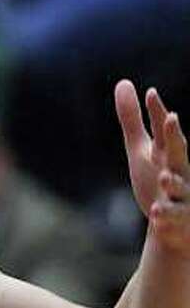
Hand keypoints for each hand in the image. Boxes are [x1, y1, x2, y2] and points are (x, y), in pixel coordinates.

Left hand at [116, 80, 189, 254]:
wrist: (173, 224)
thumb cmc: (159, 180)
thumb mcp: (142, 150)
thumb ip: (133, 120)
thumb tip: (124, 83)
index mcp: (167, 153)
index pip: (164, 130)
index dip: (158, 113)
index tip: (151, 93)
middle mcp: (178, 170)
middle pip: (179, 152)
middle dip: (175, 136)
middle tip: (172, 118)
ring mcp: (182, 195)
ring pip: (180, 186)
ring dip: (173, 181)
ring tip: (165, 176)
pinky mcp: (179, 218)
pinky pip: (173, 216)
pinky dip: (166, 214)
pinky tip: (156, 212)